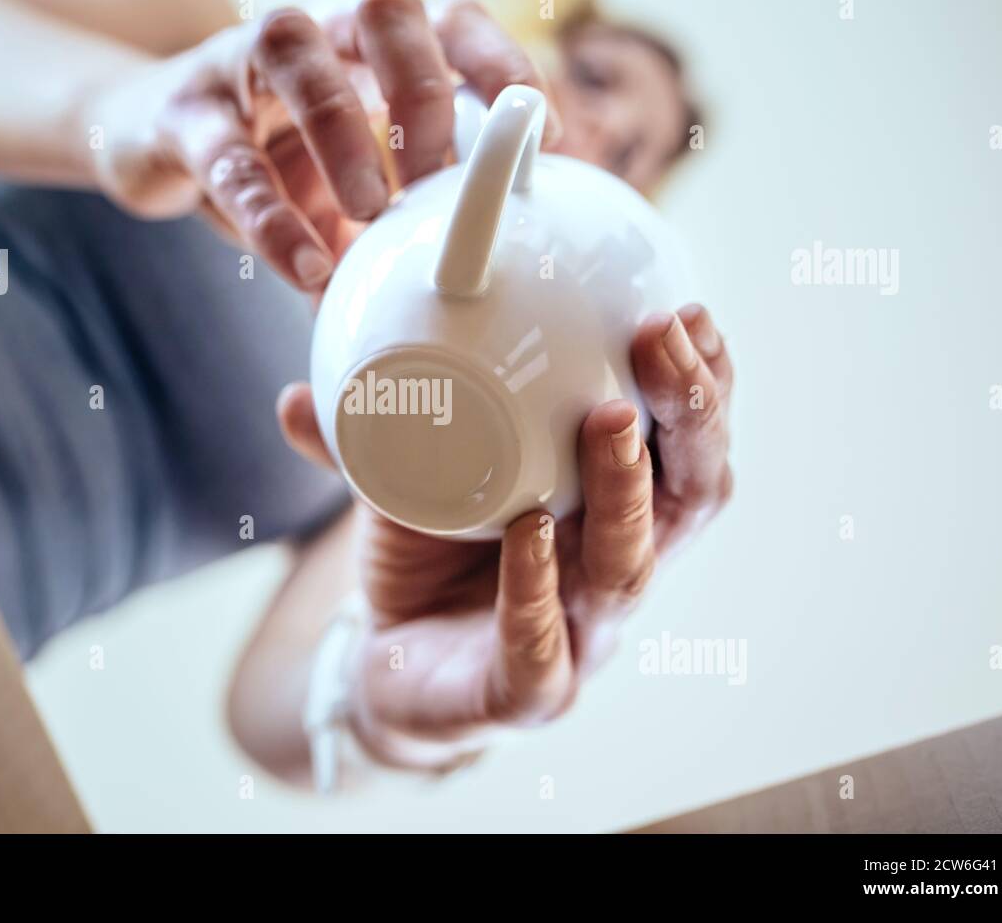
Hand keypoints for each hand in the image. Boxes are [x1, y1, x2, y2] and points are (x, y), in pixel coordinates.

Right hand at [80, 0, 558, 291]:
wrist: (154, 141)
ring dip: (346, 133)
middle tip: (440, 185)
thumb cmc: (282, 164)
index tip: (541, 140)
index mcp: (371, 46)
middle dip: (425, 94)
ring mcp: (241, 63)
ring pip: (294, 52)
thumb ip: (407, 222)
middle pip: (383, 9)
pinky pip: (228, 156)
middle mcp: (315, 32)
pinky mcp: (183, 114)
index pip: (453, 20)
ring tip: (373, 213)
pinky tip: (307, 267)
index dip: (503, 66)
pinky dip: (270, 216)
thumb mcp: (355, 184)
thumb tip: (484, 303)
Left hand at [277, 304, 733, 769]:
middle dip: (691, 412)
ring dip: (626, 489)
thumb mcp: (413, 467)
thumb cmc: (431, 558)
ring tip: (610, 418)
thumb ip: (375, 422)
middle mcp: (614, 568)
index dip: (702, 379)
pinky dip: (534, 588)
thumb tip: (298, 387)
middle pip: (692, 496)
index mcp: (611, 505)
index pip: (685, 442)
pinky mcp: (527, 694)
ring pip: (628, 568)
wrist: (391, 674)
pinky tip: (529, 533)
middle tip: (663, 335)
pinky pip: (542, 648)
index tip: (684, 308)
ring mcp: (579, 636)